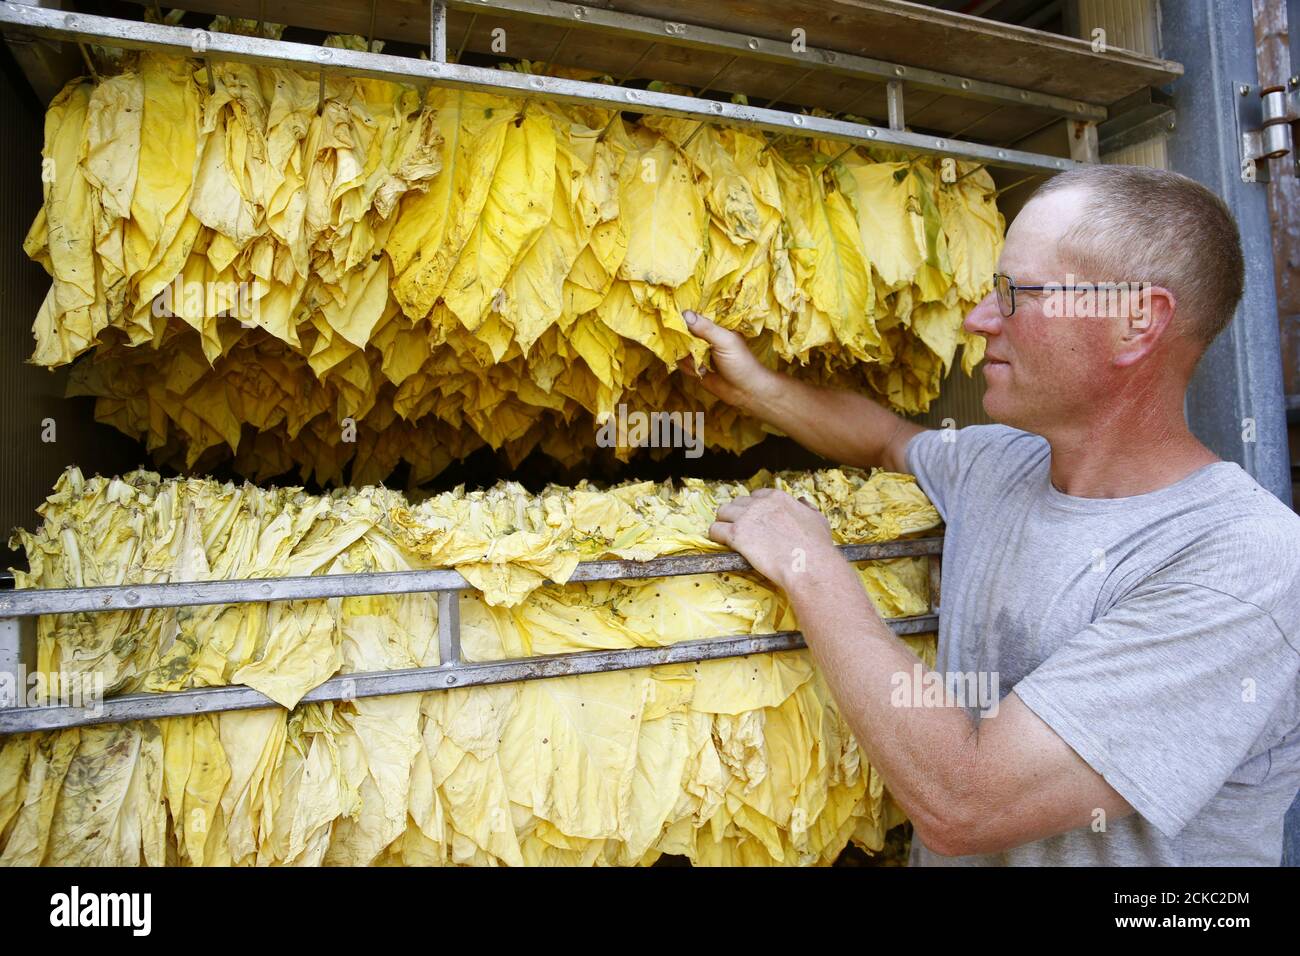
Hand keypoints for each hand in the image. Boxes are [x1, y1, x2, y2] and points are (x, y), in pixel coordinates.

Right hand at [679, 310, 778, 412]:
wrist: (744, 391)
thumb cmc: (740, 362)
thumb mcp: (725, 341)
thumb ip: (706, 328)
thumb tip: (685, 313)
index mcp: (714, 326)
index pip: (694, 316)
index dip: (683, 318)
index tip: (675, 321)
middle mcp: (704, 337)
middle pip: (683, 332)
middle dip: (684, 342)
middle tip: (694, 351)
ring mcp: (699, 351)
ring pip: (680, 349)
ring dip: (687, 358)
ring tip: (703, 366)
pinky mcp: (695, 366)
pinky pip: (681, 363)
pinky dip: (688, 368)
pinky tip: (702, 373)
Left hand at [708, 488, 836, 592]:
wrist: (807, 565)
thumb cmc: (816, 547)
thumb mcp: (818, 520)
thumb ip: (807, 508)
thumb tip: (802, 502)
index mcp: (777, 498)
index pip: (755, 496)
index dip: (752, 508)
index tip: (753, 520)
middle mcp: (759, 504)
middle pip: (737, 503)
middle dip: (736, 515)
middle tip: (740, 530)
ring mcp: (746, 518)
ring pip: (722, 513)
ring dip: (723, 523)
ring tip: (727, 535)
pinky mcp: (736, 534)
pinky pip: (715, 530)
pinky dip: (716, 537)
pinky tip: (721, 543)